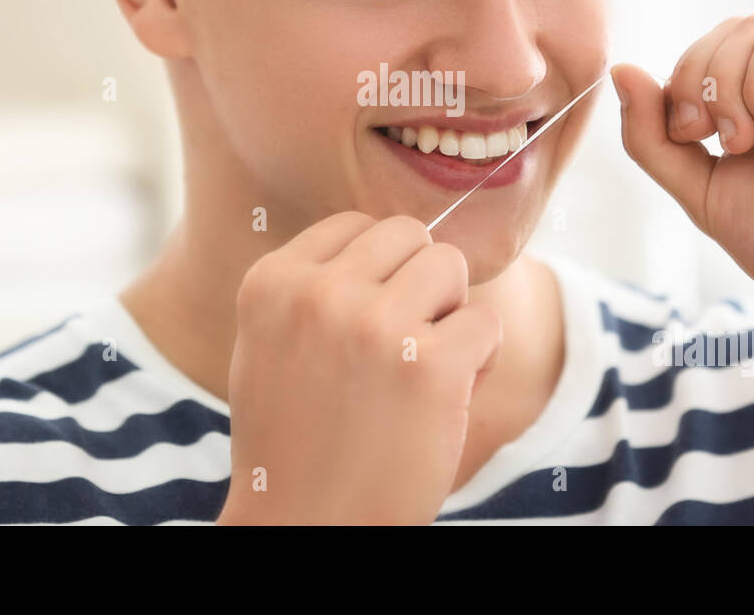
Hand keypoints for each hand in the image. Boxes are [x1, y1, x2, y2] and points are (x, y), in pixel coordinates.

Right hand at [217, 212, 501, 524]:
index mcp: (272, 282)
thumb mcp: (268, 344)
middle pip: (408, 234)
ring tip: (426, 366)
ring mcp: (375, 326)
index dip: (378, 270)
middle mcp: (319, 293)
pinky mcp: (432, 367)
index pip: (354, 225)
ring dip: (451, 311)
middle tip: (405, 342)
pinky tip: (448, 398)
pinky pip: (485, 323)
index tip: (370, 321)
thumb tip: (383, 240)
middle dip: (418, 281)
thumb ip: (311, 286)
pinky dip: (480, 360)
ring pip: (450, 264)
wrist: (306, 527)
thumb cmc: (293, 441)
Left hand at [611, 15, 753, 317]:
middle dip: (695, 81)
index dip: (676, 86)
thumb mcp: (699, 188)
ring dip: (727, 88)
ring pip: (749, 30)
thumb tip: (620, 69)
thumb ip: (653, 135)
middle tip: (712, 139)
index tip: (685, 137)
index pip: (701, 58)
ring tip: (748, 144)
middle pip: (721, 35)